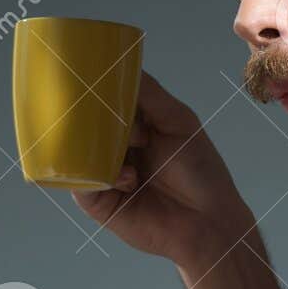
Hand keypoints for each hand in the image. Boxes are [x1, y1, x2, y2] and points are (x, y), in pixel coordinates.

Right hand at [73, 72, 254, 270]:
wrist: (209, 222)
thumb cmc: (199, 170)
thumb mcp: (178, 121)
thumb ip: (151, 94)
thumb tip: (124, 66)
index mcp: (130, 128)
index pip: (103, 103)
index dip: (96, 90)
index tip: (88, 74)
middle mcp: (112, 150)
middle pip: (84, 127)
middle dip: (88, 116)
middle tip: (98, 107)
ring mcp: (102, 176)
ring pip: (78, 154)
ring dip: (97, 147)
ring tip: (130, 145)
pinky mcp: (98, 203)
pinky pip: (81, 185)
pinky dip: (101, 176)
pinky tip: (129, 177)